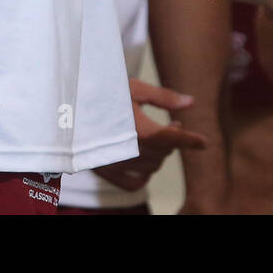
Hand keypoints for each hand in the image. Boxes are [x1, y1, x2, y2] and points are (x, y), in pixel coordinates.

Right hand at [93, 79, 207, 191]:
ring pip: (152, 167)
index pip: (174, 139)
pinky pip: (134, 183)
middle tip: (173, 124)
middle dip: (172, 139)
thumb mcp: (135, 89)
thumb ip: (164, 98)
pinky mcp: (106, 171)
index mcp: (139, 129)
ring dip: (160, 155)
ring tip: (157, 138)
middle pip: (164, 153)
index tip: (204, 143)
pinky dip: (143, 175)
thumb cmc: (103, 92)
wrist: (68, 106)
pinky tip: (145, 162)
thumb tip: (191, 103)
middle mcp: (130, 150)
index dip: (192, 141)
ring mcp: (117, 164)